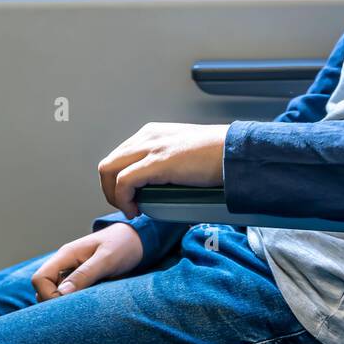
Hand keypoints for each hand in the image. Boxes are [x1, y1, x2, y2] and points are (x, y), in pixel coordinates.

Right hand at [32, 224, 144, 300]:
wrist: (138, 240)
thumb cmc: (123, 244)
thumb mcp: (107, 259)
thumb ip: (85, 274)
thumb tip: (61, 294)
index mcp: (66, 255)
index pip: (40, 279)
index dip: (48, 295)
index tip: (68, 304)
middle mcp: (65, 264)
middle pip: (43, 289)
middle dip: (54, 303)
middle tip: (77, 309)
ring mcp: (71, 272)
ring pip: (55, 294)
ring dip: (65, 304)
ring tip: (86, 306)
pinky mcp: (81, 280)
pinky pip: (69, 295)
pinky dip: (74, 303)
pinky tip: (89, 305)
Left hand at [98, 122, 228, 217]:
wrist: (234, 152)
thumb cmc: (218, 155)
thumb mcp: (185, 152)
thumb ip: (169, 160)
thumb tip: (163, 183)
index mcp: (153, 133)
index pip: (120, 156)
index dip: (118, 181)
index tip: (132, 197)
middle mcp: (147, 136)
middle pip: (109, 164)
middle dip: (110, 190)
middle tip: (128, 206)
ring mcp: (151, 147)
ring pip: (108, 171)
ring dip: (114, 196)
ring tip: (131, 209)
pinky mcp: (157, 162)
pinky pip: (124, 182)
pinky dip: (124, 200)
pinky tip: (136, 210)